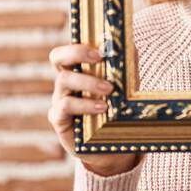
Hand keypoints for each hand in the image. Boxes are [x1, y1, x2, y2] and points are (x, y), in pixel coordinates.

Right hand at [46, 41, 141, 175]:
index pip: (68, 50)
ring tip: (109, 89)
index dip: (79, 45)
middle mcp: (65, 83)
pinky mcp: (58, 120)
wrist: (113, 145)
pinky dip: (84, 104)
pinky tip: (102, 107)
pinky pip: (64, 106)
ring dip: (88, 81)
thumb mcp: (124, 89)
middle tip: (98, 57)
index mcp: (78, 71)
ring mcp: (59, 100)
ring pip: (63, 80)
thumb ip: (126, 70)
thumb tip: (133, 48)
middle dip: (76, 52)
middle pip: (57, 57)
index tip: (101, 49)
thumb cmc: (116, 113)